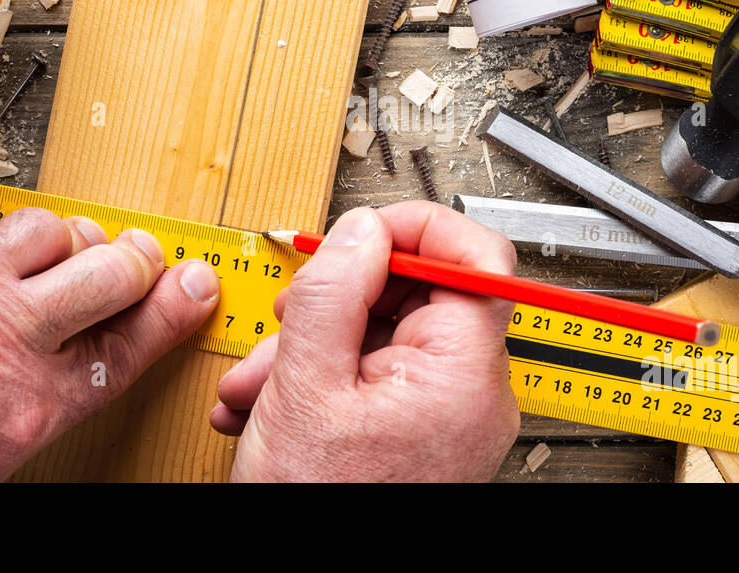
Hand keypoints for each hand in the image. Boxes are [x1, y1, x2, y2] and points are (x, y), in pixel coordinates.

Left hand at [0, 209, 219, 480]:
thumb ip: (27, 407)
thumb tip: (57, 380)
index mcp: (28, 401)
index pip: (131, 342)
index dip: (173, 308)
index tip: (193, 287)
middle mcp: (6, 333)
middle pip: (111, 270)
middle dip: (137, 259)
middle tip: (141, 256)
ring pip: (52, 230)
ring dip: (65, 239)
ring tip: (61, 250)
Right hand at [211, 203, 520, 481]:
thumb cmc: (317, 509)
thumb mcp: (305, 385)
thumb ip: (335, 291)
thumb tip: (360, 231)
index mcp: (465, 375)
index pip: (477, 258)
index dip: (416, 229)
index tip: (363, 230)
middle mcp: (472, 394)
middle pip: (419, 296)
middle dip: (338, 301)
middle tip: (290, 317)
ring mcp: (449, 416)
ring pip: (386, 337)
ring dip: (315, 347)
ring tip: (261, 385)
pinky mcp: (423, 433)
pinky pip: (380, 378)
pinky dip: (325, 380)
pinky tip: (274, 404)